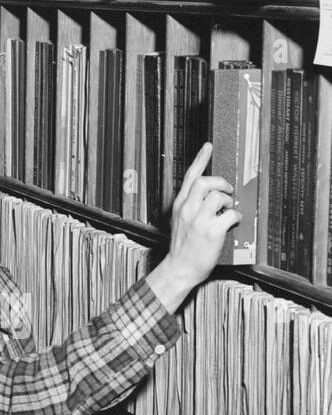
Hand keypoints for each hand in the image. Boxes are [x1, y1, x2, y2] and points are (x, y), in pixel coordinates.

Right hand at [148, 142, 239, 311]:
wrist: (179, 268)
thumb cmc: (182, 246)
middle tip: (226, 190)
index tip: (208, 146)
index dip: (200, 159)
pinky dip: (235, 217)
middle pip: (204, 181)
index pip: (189, 176)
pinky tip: (232, 223)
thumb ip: (191, 206)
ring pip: (217, 196)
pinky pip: (230, 215)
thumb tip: (211, 195)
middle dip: (220, 182)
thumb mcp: (179, 221)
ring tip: (227, 210)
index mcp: (179, 205)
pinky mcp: (211, 232)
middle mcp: (187, 209)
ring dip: (228, 201)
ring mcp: (198, 220)